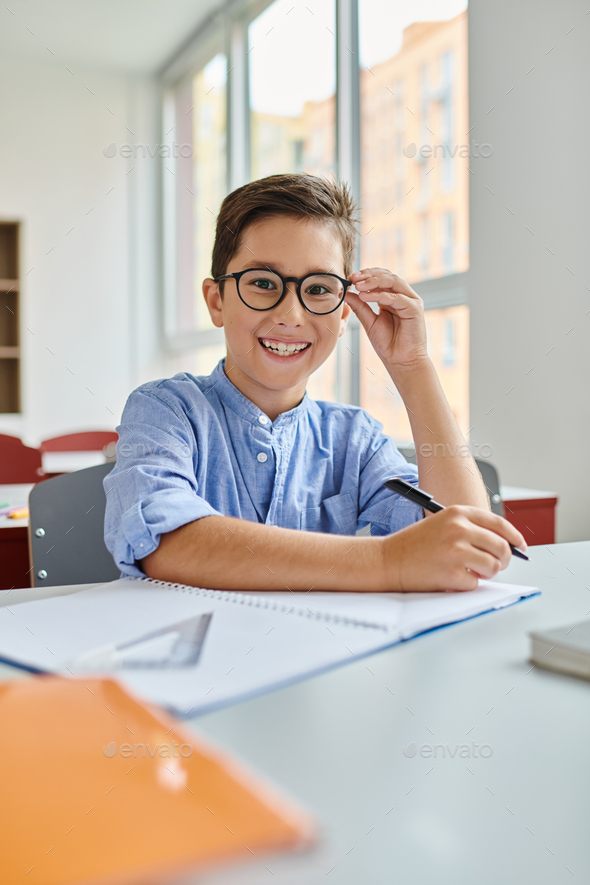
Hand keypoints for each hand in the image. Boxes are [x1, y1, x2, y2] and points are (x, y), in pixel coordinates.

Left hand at [346, 268, 427, 369]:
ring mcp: (410, 301)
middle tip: (353, 278)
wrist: (400, 361)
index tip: (349, 278)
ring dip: (374, 281)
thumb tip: (346, 292)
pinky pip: (396, 297)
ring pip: (393, 281)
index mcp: (391, 297)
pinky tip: (365, 296)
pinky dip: (380, 295)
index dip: (365, 275)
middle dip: (368, 275)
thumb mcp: (369, 321)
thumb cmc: (387, 343)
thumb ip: (359, 306)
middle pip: (387, 276)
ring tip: (358, 286)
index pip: (380, 278)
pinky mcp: (415, 308)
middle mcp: (402, 296)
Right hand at [379, 506, 527, 591]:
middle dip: (503, 560)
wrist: (388, 560)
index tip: (520, 547)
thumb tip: (506, 545)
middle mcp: (459, 529)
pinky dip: (467, 583)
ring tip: (467, 570)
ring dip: (485, 573)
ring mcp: (456, 551)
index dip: (514, 537)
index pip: (499, 523)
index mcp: (458, 513)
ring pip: (493, 566)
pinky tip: (450, 577)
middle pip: (502, 547)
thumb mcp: (443, 524)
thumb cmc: (415, 545)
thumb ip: (472, 529)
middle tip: (496, 565)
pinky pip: (476, 582)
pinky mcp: (453, 573)